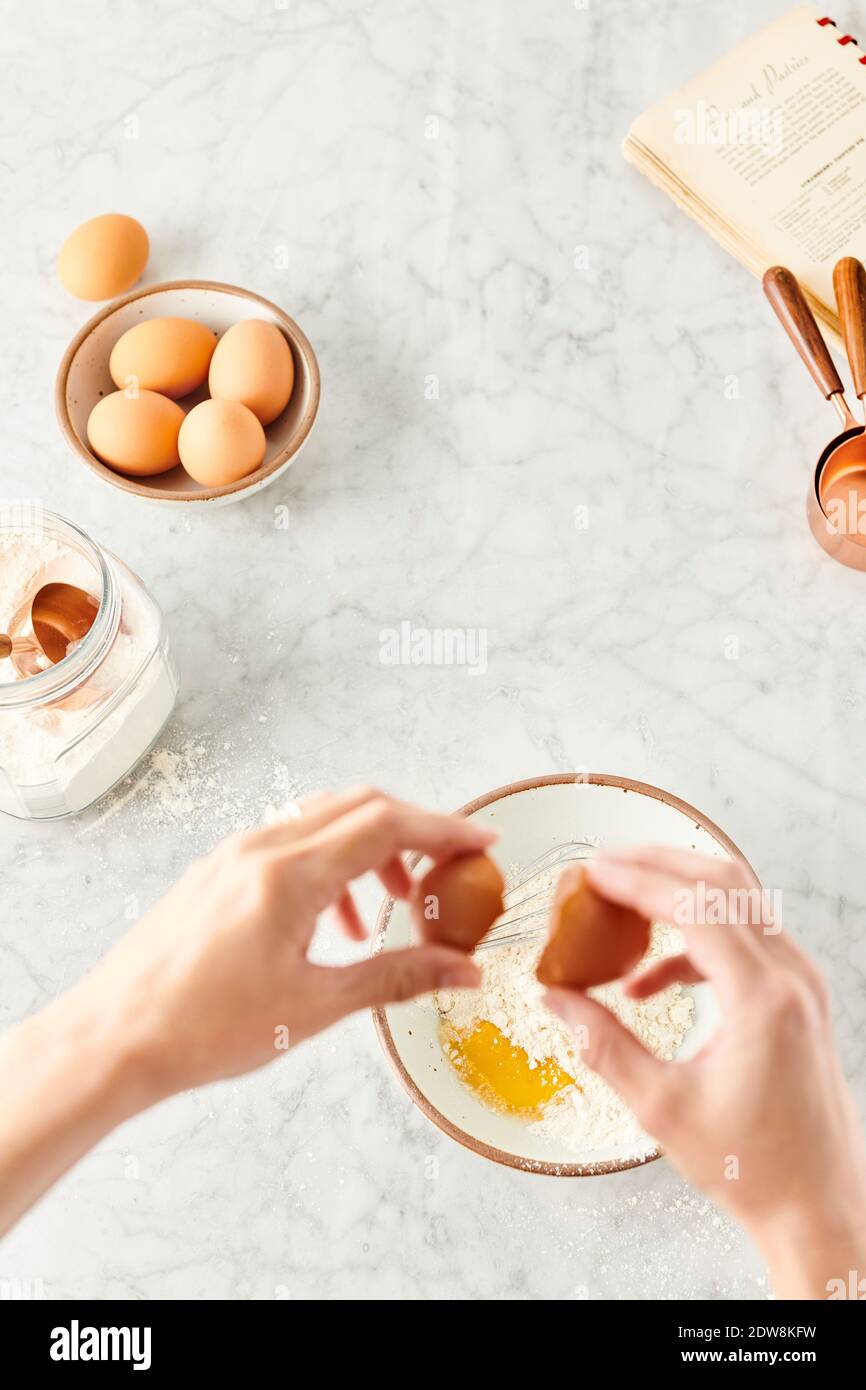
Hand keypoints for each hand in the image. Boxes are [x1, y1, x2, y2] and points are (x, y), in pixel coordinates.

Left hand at [0, 789, 491, 1232]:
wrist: (113, 1037)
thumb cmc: (204, 1028)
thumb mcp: (314, 1008)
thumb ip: (396, 977)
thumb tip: (462, 970)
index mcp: (289, 874)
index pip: (386, 825)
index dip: (443, 830)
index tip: (482, 843)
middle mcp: (261, 847)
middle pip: (359, 807)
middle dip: (413, 833)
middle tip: (445, 874)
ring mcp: (233, 854)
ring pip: (322, 820)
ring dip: (368, 849)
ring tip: (385, 910)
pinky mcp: (216, 871)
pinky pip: (288, 841)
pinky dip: (329, 861)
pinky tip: (331, 922)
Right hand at [545, 846, 865, 1298]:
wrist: (819, 1205)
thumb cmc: (751, 1167)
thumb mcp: (660, 1107)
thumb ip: (601, 1043)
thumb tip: (554, 996)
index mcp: (761, 998)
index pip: (695, 905)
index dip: (638, 879)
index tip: (591, 871)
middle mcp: (790, 977)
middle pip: (722, 881)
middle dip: (656, 865)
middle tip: (600, 870)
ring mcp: (801, 982)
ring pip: (738, 899)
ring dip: (676, 893)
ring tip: (617, 906)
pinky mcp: (798, 995)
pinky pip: (744, 936)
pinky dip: (694, 938)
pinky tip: (646, 980)